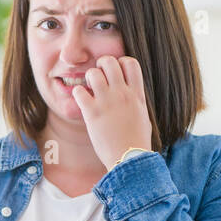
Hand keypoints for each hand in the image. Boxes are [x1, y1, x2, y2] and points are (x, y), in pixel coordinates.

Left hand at [69, 55, 153, 169]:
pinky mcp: (92, 112)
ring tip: (89, 89)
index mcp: (137, 94)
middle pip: (110, 61)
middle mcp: (122, 94)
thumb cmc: (136, 142)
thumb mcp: (143, 116)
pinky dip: (77, 93)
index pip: (130, 63)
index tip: (116, 73)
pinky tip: (82, 101)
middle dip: (101, 65)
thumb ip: (136, 102)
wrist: (129, 159)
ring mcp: (107, 102)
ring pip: (93, 73)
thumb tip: (132, 96)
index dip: (121, 63)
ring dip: (89, 79)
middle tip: (98, 76)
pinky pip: (79, 91)